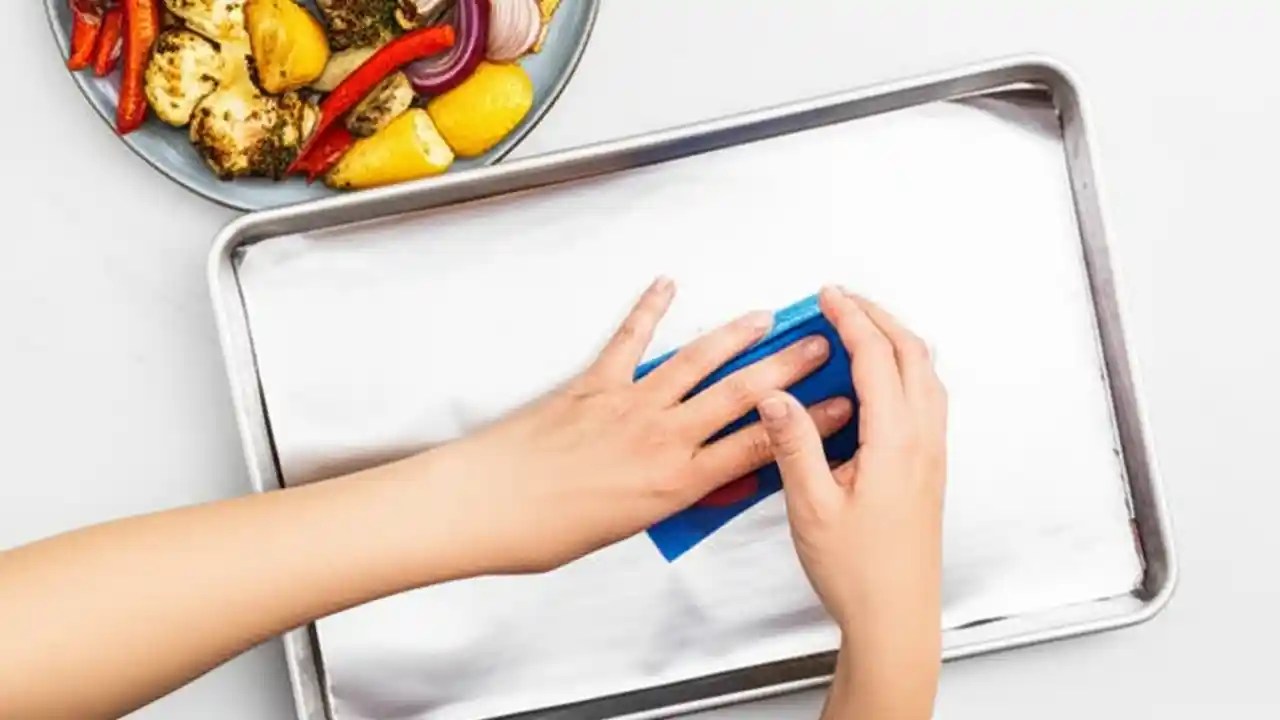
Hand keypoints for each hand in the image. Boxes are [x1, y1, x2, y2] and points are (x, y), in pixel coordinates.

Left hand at [423, 277, 853, 574]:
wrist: (485, 505)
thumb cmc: (547, 528)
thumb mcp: (630, 527)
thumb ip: (680, 497)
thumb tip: (720, 480)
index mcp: (674, 481)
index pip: (759, 447)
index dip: (806, 424)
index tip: (839, 406)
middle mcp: (660, 436)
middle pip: (741, 395)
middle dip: (787, 367)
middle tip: (821, 346)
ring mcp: (628, 403)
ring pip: (697, 361)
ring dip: (737, 335)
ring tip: (768, 316)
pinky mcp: (593, 381)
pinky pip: (629, 338)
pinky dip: (649, 308)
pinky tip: (666, 286)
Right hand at [757, 287, 946, 718]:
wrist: (896, 617)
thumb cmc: (857, 571)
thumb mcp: (810, 507)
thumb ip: (793, 445)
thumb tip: (776, 394)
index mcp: (895, 442)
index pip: (876, 358)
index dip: (851, 319)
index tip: (827, 297)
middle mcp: (922, 441)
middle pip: (912, 354)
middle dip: (878, 317)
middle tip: (842, 301)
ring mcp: (932, 455)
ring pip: (926, 375)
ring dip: (896, 341)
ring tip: (859, 329)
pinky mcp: (929, 470)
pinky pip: (926, 400)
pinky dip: (904, 371)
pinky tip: (876, 383)